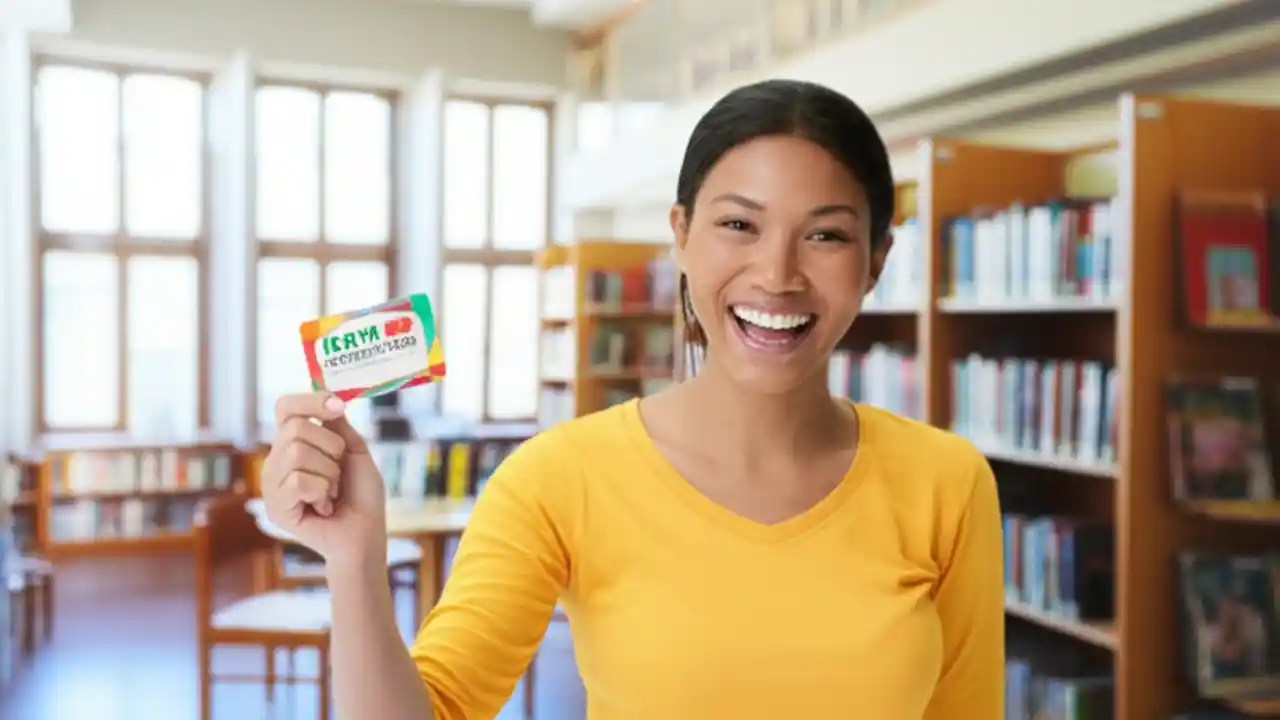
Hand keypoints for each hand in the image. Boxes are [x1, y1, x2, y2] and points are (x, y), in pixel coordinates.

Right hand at [261, 392, 387, 568]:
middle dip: (331, 447)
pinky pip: (299, 481)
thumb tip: (329, 397)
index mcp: (294, 444)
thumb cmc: (361, 496)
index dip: (309, 401)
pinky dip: (322, 492)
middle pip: (295, 428)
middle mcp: (277, 461)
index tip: (338, 406)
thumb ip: (338, 426)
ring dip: (329, 473)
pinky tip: (323, 506)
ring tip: (332, 492)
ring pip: (297, 453)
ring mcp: (273, 484)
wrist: (365, 533)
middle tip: (339, 472)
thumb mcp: (354, 452)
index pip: (286, 408)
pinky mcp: (276, 507)